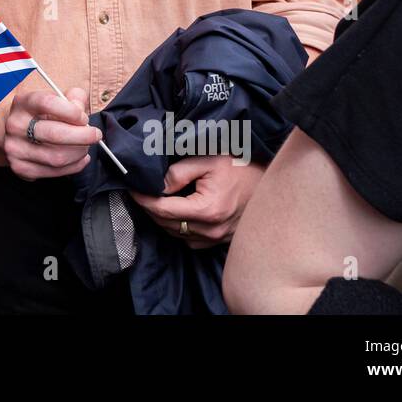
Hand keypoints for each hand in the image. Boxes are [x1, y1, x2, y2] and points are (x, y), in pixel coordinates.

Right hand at [3, 87, 101, 180]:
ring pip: (57, 157)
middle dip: (82, 136)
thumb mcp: (54, 98)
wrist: (14, 131)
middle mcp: (15, 125)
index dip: (72, 112)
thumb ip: (72, 98)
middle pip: (54, 134)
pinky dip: (74, 166)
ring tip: (85, 146)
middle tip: (95, 135)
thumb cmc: (40, 114)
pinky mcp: (21, 168)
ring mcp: (16, 149)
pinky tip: (80, 157)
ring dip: (79, 152)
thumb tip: (82, 109)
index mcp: (23, 103)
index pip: (48, 104)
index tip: (84, 118)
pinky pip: (54, 172)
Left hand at [130, 156, 264, 248]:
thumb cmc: (241, 167)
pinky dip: (177, 226)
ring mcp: (217, 239)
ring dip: (162, 218)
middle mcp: (211, 230)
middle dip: (149, 208)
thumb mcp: (208, 160)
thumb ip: (179, 172)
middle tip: (140, 190)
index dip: (143, 199)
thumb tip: (157, 185)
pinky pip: (189, 239)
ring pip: (176, 233)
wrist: (271, 183)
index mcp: (207, 210)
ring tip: (155, 198)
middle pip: (166, 224)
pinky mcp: (220, 242)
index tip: (130, 188)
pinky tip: (176, 210)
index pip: (163, 210)